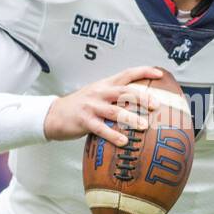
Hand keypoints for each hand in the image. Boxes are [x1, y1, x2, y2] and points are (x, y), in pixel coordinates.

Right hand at [44, 65, 161, 147]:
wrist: (54, 114)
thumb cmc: (81, 106)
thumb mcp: (98, 94)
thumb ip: (116, 95)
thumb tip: (142, 101)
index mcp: (105, 84)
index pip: (127, 73)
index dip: (143, 71)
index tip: (159, 73)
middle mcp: (100, 92)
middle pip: (124, 92)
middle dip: (142, 98)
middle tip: (157, 105)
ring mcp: (91, 106)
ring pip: (114, 110)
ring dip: (130, 118)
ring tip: (144, 126)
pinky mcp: (84, 120)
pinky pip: (101, 128)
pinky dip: (113, 135)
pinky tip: (124, 142)